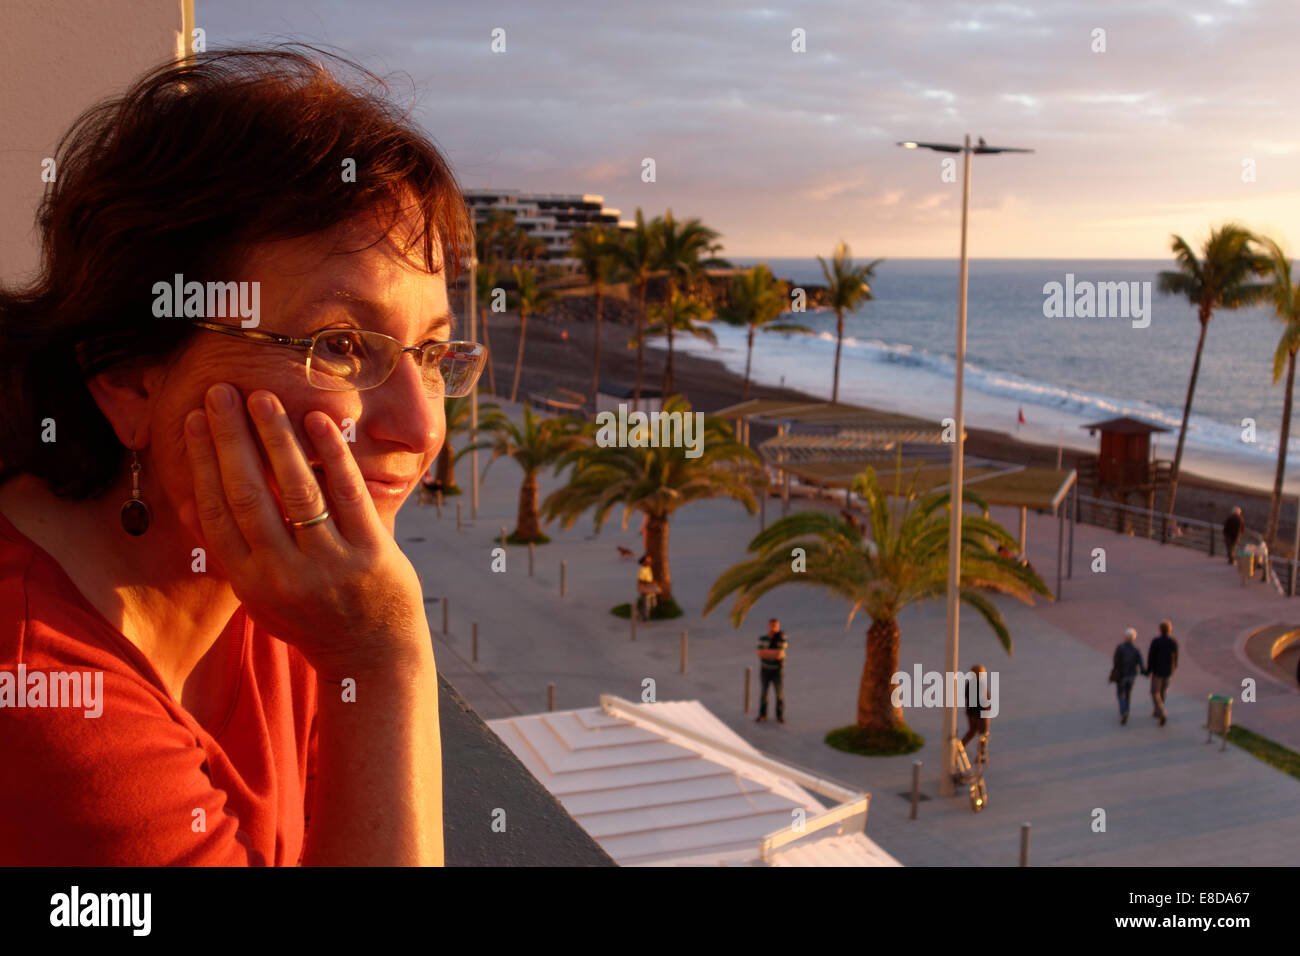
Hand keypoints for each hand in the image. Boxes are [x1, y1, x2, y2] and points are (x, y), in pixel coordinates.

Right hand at [179, 384, 428, 676]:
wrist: (372, 657)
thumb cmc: (311, 618)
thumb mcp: (258, 598)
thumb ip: (228, 553)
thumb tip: (185, 503)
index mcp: (249, 582)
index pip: (215, 512)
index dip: (201, 462)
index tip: (192, 420)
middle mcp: (283, 574)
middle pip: (248, 494)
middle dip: (230, 438)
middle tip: (220, 392)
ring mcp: (330, 564)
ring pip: (296, 490)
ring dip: (277, 438)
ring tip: (262, 398)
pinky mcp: (371, 555)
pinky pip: (348, 495)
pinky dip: (331, 455)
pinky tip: (319, 420)